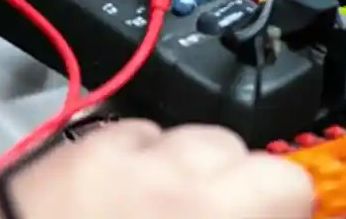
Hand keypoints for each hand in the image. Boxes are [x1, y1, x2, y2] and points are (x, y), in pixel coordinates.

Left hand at [0, 121, 315, 218]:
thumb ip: (229, 218)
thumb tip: (253, 211)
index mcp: (203, 210)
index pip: (287, 185)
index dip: (286, 209)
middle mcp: (162, 169)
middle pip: (235, 149)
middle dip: (231, 186)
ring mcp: (105, 152)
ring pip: (176, 134)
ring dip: (176, 168)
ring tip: (149, 214)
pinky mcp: (57, 148)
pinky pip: (117, 135)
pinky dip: (122, 160)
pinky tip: (100, 202)